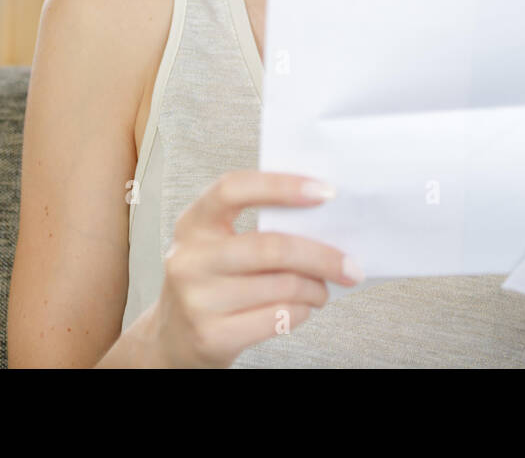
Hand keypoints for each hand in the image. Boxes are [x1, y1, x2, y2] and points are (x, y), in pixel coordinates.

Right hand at [141, 170, 362, 367]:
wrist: (173, 340)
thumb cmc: (213, 283)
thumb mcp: (219, 246)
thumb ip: (259, 229)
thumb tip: (327, 221)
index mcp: (193, 223)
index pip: (232, 188)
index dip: (281, 185)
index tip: (326, 192)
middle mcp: (189, 259)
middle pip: (271, 246)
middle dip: (322, 256)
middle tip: (351, 266)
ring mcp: (196, 300)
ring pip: (282, 285)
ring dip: (316, 288)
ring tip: (322, 289)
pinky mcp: (210, 336)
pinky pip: (277, 317)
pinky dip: (302, 311)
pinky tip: (303, 308)